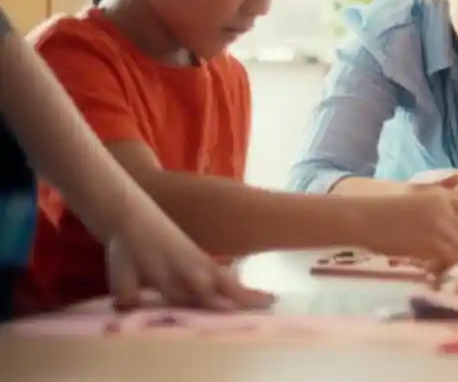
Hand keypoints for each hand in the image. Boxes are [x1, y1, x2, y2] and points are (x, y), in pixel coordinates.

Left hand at [106, 197, 274, 311]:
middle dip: (241, 296)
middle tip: (268, 304)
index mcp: (171, 274)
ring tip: (269, 300)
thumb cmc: (126, 247)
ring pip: (225, 278)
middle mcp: (189, 269)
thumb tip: (127, 309)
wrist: (132, 216)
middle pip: (219, 285)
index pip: (194, 293)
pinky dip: (236, 281)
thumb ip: (127, 293)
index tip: (231, 310)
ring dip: (245, 290)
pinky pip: (222, 272)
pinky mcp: (199, 256)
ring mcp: (197, 261)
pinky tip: (246, 290)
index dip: (213, 303)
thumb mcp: (120, 273)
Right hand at [360, 187, 457, 273]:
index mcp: (440, 195)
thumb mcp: (414, 193)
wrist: (363, 218)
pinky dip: (444, 263)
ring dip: (454, 254)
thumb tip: (456, 180)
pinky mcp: (430, 245)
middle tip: (448, 250)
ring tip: (440, 259)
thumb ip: (437, 192)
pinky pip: (449, 258)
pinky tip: (432, 264)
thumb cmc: (383, 205)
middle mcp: (444, 209)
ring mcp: (439, 227)